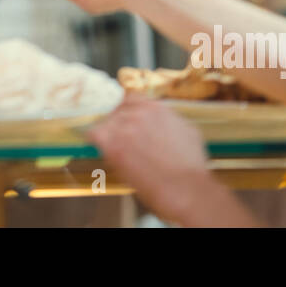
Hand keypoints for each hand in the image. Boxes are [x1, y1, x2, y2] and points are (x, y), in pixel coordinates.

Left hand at [87, 95, 257, 226]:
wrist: (187, 188)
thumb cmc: (192, 166)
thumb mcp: (188, 130)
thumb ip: (171, 120)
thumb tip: (164, 120)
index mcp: (155, 107)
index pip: (131, 98)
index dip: (128, 110)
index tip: (127, 119)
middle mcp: (138, 113)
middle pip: (116, 111)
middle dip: (119, 123)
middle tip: (122, 138)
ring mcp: (125, 128)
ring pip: (105, 122)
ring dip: (109, 133)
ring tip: (116, 147)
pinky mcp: (115, 147)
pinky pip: (94, 134)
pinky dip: (94, 138)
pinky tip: (100, 147)